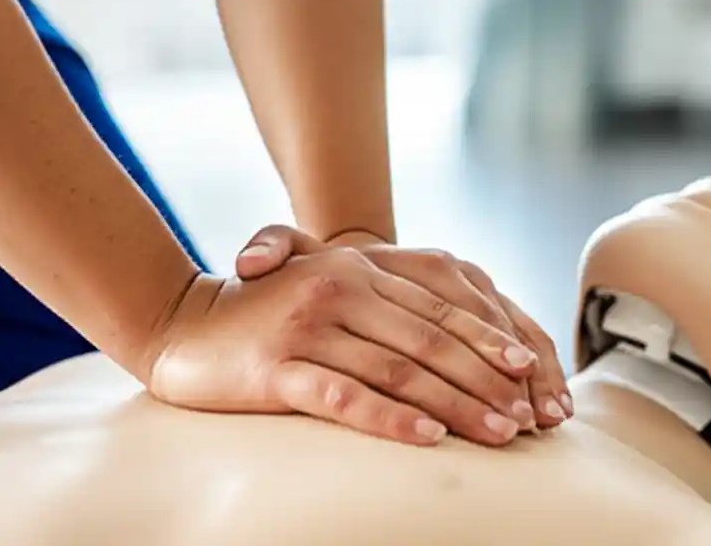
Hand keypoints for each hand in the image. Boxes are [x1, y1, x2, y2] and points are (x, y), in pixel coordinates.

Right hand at [145, 233, 539, 446]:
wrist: (181, 323)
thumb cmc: (262, 313)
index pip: (441, 307)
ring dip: (457, 406)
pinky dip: (392, 419)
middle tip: (526, 418)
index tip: (528, 373)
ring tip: (498, 434)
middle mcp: (339, 290)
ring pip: (401, 372)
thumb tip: (450, 337)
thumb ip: (381, 302)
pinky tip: (427, 439)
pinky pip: (347, 398)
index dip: (489, 341)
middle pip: (432, 341)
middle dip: (487, 382)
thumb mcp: (323, 288)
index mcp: (358, 270)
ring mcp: (309, 328)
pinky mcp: (278, 369)